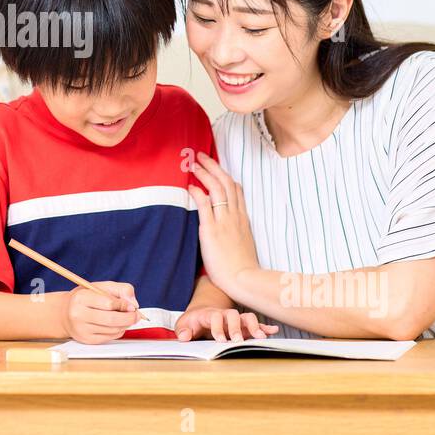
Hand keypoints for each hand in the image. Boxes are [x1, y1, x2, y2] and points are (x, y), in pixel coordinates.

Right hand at [60, 282, 139, 344]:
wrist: (65, 313)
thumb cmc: (86, 298)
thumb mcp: (100, 286)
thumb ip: (120, 289)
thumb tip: (134, 304)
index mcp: (81, 298)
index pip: (108, 303)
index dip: (124, 304)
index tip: (132, 305)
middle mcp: (78, 314)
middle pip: (111, 319)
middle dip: (129, 318)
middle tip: (136, 316)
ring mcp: (82, 329)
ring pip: (112, 330)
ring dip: (124, 325)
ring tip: (125, 318)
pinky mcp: (86, 340)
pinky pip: (109, 337)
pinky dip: (118, 331)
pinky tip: (117, 325)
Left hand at [175, 307, 278, 341]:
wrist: (201, 314)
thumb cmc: (192, 322)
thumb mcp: (183, 324)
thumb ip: (182, 330)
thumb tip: (184, 337)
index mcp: (209, 314)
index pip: (215, 316)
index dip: (218, 327)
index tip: (220, 340)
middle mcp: (224, 315)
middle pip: (233, 315)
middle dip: (236, 328)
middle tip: (238, 341)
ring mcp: (235, 319)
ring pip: (247, 317)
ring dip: (254, 326)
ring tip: (260, 337)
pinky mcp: (242, 325)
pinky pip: (255, 324)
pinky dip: (265, 327)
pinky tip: (273, 331)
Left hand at [186, 152, 260, 300]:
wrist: (244, 279)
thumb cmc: (242, 268)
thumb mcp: (244, 244)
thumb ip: (237, 233)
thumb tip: (228, 230)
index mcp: (242, 218)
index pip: (236, 190)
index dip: (225, 176)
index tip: (216, 168)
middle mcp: (235, 215)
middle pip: (226, 182)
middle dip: (213, 166)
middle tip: (201, 156)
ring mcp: (224, 221)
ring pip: (217, 188)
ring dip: (205, 173)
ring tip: (194, 164)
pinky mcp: (212, 230)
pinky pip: (205, 205)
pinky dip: (198, 192)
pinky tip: (190, 186)